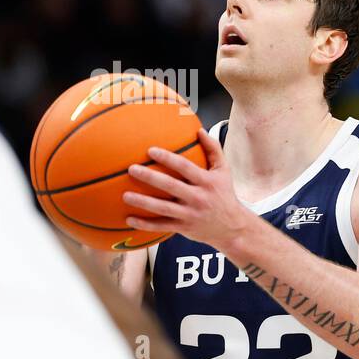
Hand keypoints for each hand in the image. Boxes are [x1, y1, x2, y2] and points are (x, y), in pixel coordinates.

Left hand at [123, 128, 252, 251]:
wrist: (233, 227)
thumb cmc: (224, 193)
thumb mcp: (224, 170)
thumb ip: (213, 149)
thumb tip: (199, 129)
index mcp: (206, 181)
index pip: (185, 167)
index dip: (167, 158)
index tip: (150, 150)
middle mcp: (198, 198)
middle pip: (170, 186)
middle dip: (150, 177)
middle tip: (131, 169)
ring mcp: (189, 215)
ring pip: (163, 208)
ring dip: (143, 202)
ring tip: (125, 195)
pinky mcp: (183, 228)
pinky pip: (161, 226)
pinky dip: (145, 224)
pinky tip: (129, 219)